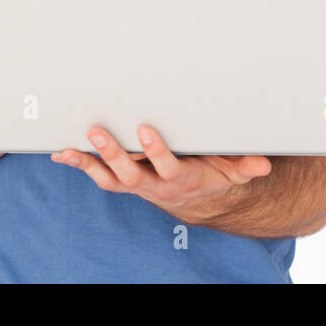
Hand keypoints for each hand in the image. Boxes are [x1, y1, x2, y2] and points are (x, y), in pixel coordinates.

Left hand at [51, 125, 271, 217]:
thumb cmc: (210, 174)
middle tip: (99, 131)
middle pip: (131, 174)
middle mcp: (154, 185)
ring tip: (72, 146)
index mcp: (181, 178)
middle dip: (114, 153)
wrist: (190, 195)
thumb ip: (245, 165)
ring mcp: (135, 184)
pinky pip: (97, 175)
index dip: (156, 152)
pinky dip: (79, 165)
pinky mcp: (121, 181)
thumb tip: (264, 163)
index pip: (168, 166)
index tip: (146, 130)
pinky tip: (61, 153)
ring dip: (90, 162)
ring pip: (110, 178)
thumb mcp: (232, 171)